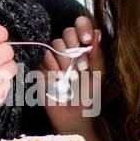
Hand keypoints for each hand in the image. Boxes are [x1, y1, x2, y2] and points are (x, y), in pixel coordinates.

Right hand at [39, 15, 104, 133]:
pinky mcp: (41, 67)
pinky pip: (42, 56)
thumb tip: (97, 32)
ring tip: (70, 77)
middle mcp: (69, 49)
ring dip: (64, 59)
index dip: (83, 27)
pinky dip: (51, 65)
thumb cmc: (89, 96)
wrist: (74, 115)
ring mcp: (53, 57)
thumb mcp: (98, 75)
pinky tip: (58, 78)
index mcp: (84, 47)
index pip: (81, 25)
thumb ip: (97, 54)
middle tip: (81, 67)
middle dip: (74, 48)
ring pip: (54, 43)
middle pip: (66, 32)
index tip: (87, 40)